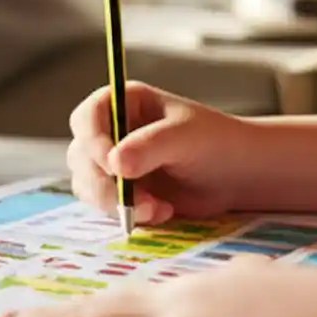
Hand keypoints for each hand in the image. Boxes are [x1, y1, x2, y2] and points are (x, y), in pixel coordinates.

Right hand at [68, 82, 255, 224]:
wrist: (235, 176)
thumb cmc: (216, 143)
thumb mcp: (185, 138)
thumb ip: (150, 146)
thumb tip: (114, 163)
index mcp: (124, 103)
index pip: (87, 117)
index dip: (92, 141)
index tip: (112, 165)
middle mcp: (111, 130)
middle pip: (81, 156)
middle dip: (103, 183)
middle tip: (130, 200)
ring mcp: (111, 162)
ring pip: (87, 184)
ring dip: (116, 202)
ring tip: (157, 208)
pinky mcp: (118, 190)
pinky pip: (103, 205)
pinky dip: (127, 214)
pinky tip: (161, 212)